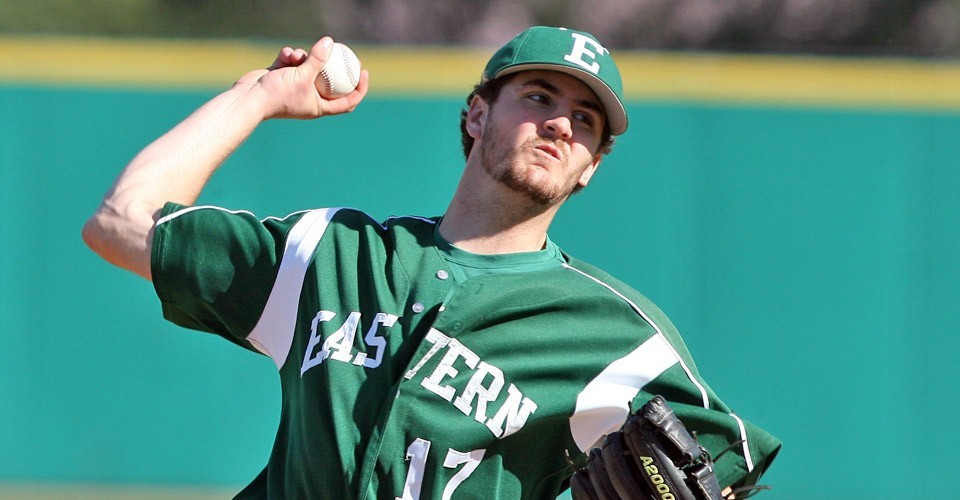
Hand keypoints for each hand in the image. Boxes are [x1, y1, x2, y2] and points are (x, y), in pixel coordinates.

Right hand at [235, 37, 368, 119]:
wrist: (249, 99)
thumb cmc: (277, 94)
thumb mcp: (302, 75)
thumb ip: (317, 59)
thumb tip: (330, 41)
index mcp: (319, 107)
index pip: (347, 102)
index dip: (359, 88)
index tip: (363, 72)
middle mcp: (309, 98)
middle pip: (330, 82)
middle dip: (335, 67)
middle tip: (344, 52)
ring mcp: (295, 87)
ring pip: (309, 67)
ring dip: (305, 57)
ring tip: (297, 55)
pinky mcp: (282, 76)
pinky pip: (292, 62)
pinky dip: (290, 56)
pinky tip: (286, 54)